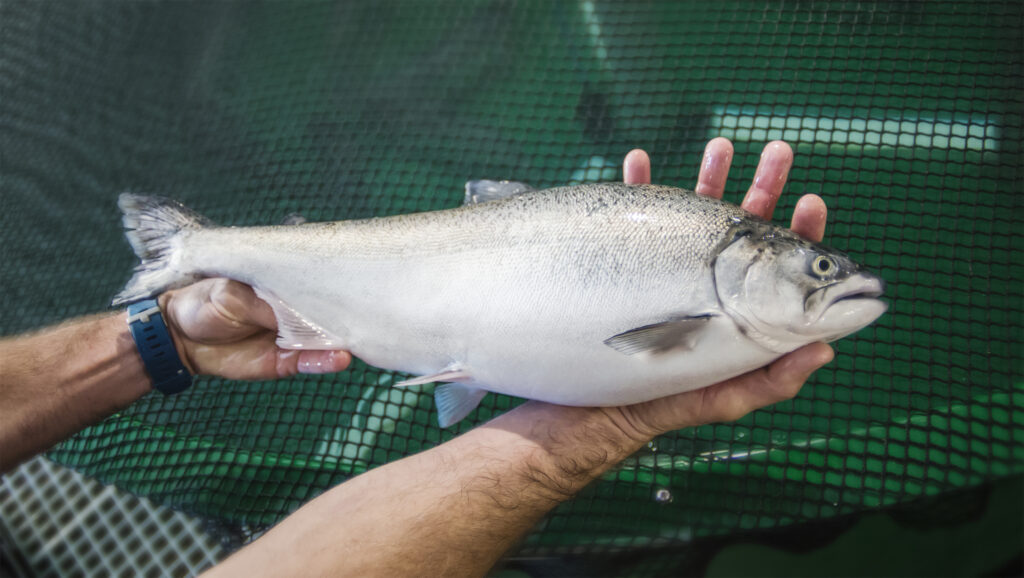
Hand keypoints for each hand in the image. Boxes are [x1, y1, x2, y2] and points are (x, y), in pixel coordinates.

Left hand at [159, 279, 350, 379]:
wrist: (179, 339)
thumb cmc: (205, 302)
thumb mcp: (233, 293)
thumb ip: (267, 304)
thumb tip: (302, 313)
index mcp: (283, 285)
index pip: (316, 282)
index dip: (336, 284)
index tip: (358, 283)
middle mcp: (293, 310)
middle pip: (326, 312)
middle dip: (345, 314)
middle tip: (366, 314)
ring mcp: (291, 337)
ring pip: (322, 340)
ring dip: (339, 342)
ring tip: (354, 342)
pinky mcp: (285, 363)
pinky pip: (308, 362)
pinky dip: (324, 362)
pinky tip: (339, 359)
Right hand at [611, 139, 833, 436]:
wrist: (590, 408)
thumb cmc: (659, 406)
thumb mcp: (721, 399)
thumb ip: (770, 380)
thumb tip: (824, 351)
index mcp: (741, 311)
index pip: (783, 267)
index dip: (802, 234)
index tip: (810, 201)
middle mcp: (709, 286)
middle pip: (746, 228)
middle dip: (763, 185)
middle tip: (778, 150)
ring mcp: (667, 272)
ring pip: (695, 213)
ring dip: (707, 176)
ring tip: (720, 145)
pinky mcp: (626, 264)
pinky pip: (631, 216)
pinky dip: (634, 186)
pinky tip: (637, 161)